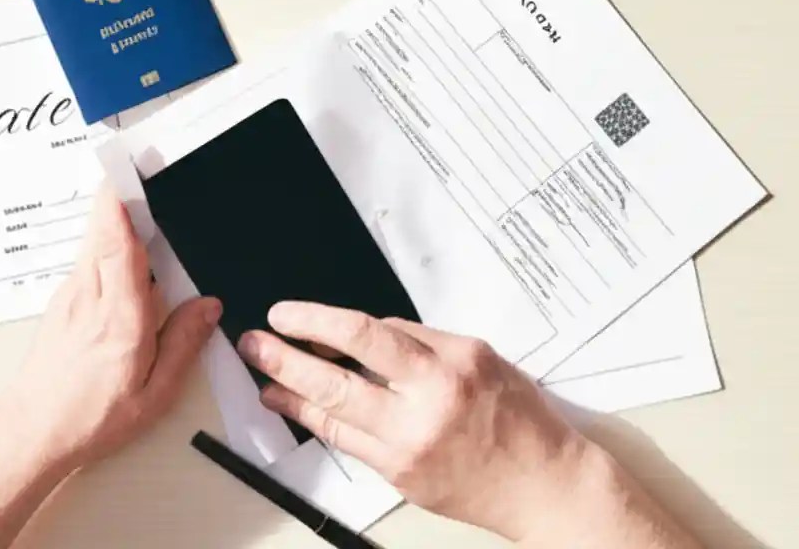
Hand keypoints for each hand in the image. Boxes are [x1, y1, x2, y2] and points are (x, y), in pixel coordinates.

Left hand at [0, 186, 221, 471]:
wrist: (32, 432)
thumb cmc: (89, 418)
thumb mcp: (154, 394)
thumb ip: (183, 344)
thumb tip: (208, 306)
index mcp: (119, 318)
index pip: (117, 243)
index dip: (123, 202)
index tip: (132, 171)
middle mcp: (90, 296)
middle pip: (103, 228)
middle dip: (124, 195)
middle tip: (149, 168)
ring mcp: (71, 294)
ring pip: (96, 239)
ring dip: (119, 218)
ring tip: (149, 205)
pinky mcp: (64, 300)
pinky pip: (92, 258)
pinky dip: (111, 244)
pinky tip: (133, 256)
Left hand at [236, 302, 594, 541]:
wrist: (543, 484)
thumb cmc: (518, 416)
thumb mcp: (480, 356)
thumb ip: (421, 341)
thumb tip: (366, 331)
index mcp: (447, 365)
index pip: (366, 333)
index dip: (316, 321)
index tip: (287, 314)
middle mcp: (425, 405)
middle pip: (336, 377)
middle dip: (285, 357)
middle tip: (255, 342)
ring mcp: (408, 445)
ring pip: (332, 413)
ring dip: (289, 391)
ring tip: (262, 375)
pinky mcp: (400, 475)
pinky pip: (346, 442)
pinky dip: (315, 421)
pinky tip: (293, 406)